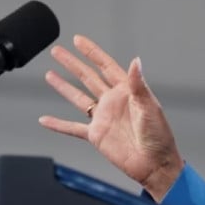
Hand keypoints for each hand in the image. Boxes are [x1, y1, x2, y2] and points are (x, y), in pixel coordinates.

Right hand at [39, 34, 183, 201]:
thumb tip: (136, 61)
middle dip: (72, 63)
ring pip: (78, 98)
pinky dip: (58, 125)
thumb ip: (139, 85)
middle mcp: (113, 101)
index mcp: (127, 91)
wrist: (155, 164)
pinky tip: (45, 120)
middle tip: (57, 51)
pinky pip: (73, 128)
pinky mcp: (96, 135)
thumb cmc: (159, 135)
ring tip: (49, 75)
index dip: (92, 52)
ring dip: (63, 87)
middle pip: (87, 77)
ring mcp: (103, 117)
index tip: (78, 40)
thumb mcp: (150, 107)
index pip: (105, 66)